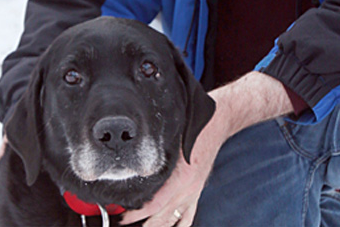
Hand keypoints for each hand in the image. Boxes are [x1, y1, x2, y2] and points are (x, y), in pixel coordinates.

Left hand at [119, 106, 227, 226]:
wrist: (217, 122)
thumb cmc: (193, 125)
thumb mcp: (171, 137)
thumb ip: (153, 152)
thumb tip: (129, 159)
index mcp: (182, 177)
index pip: (155, 206)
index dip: (135, 215)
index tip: (122, 216)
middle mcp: (189, 190)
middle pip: (162, 220)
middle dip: (142, 224)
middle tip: (123, 221)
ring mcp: (194, 193)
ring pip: (175, 222)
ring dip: (157, 226)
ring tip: (140, 226)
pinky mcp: (197, 192)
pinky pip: (187, 217)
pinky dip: (175, 225)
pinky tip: (164, 225)